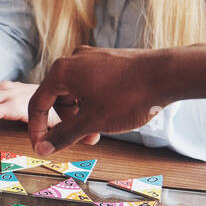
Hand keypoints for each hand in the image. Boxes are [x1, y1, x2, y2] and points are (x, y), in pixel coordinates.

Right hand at [28, 46, 169, 154]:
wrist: (167, 74)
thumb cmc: (128, 96)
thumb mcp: (91, 122)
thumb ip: (63, 135)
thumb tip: (43, 148)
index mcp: (62, 71)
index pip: (38, 103)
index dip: (37, 129)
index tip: (42, 147)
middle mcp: (74, 59)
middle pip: (58, 98)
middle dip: (68, 123)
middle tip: (85, 141)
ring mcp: (93, 58)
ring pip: (76, 92)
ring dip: (83, 114)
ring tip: (101, 129)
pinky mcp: (110, 61)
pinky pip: (92, 84)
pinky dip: (94, 103)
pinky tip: (111, 113)